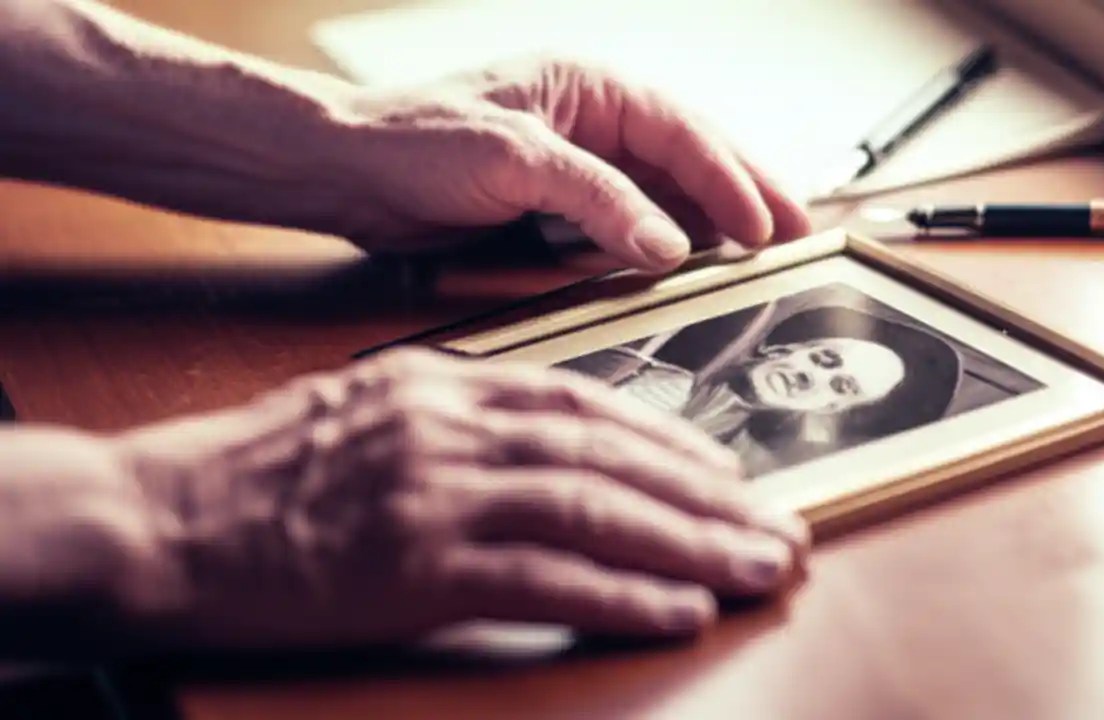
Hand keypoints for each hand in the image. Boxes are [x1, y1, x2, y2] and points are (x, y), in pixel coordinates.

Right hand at [111, 349, 807, 651]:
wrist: (160, 515)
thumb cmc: (258, 469)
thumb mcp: (367, 408)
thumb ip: (459, 415)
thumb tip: (547, 440)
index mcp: (444, 386)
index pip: (587, 405)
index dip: (672, 441)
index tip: (729, 472)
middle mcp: (453, 429)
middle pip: (611, 459)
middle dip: (709, 496)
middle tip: (779, 528)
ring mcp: (437, 497)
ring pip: (595, 514)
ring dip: (689, 544)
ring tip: (757, 568)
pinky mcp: (416, 571)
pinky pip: (543, 583)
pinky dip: (619, 596)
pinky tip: (676, 607)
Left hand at [327, 57, 811, 270]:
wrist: (344, 172)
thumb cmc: (412, 142)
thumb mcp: (512, 162)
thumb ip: (597, 200)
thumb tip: (672, 246)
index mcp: (589, 88)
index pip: (682, 132)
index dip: (732, 179)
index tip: (769, 225)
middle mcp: (592, 122)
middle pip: (690, 156)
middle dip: (744, 192)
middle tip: (798, 229)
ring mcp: (578, 164)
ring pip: (666, 190)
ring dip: (712, 219)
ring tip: (761, 249)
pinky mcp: (557, 204)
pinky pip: (629, 221)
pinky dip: (663, 240)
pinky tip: (690, 260)